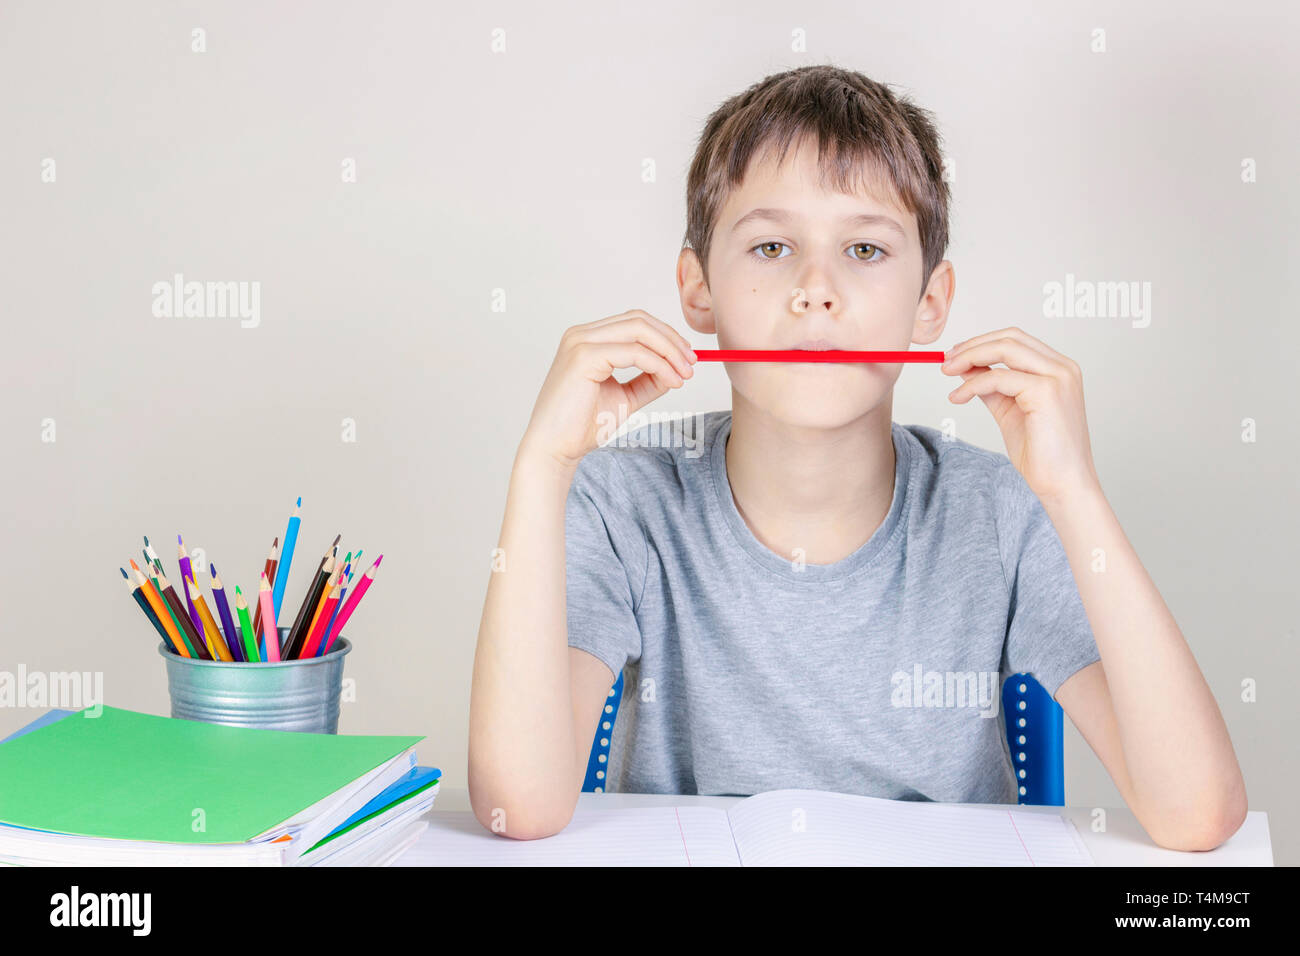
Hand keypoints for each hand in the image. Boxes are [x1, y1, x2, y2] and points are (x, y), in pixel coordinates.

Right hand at [519, 309, 696, 470]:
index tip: (688, 358)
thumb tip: (677, 368)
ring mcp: (581, 342)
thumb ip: (648, 380)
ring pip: (639, 330)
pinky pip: (634, 352)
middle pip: (639, 320)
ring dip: (669, 350)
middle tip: (692, 364)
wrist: (556, 449)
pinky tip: (671, 382)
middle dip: (672, 340)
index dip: (666, 336)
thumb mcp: (625, 398)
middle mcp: (581, 334)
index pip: (635, 322)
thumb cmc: (582, 426)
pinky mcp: (583, 356)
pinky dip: (658, 364)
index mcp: (588, 339)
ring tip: (684, 374)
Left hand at [940, 327, 1100, 503]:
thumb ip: (991, 387)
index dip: (982, 342)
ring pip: (1004, 349)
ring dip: (969, 357)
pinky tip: (958, 397)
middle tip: (945, 360)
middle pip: (1010, 337)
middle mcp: (1062, 368)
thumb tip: (965, 367)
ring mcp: (1057, 377)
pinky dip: (972, 384)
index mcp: (1058, 369)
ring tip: (947, 372)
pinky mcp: (1046, 392)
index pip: (1016, 339)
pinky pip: (998, 377)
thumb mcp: (1009, 410)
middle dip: (973, 345)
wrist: (1062, 484)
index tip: (955, 355)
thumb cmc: (1042, 453)